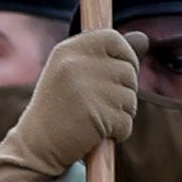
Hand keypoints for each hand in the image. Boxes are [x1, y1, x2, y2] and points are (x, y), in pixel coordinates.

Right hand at [0, 28, 140, 181]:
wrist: (37, 145)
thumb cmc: (61, 107)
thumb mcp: (78, 73)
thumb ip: (110, 55)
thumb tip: (144, 36)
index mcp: (68, 50)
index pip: (114, 38)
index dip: (123, 56)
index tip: (112, 73)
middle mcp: (75, 64)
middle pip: (128, 70)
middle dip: (122, 90)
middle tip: (96, 103)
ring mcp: (85, 89)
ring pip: (131, 97)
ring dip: (120, 113)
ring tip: (93, 118)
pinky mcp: (96, 115)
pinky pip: (126, 121)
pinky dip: (118, 131)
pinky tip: (95, 133)